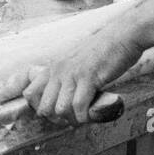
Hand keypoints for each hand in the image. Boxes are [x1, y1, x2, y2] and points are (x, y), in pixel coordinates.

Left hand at [22, 23, 143, 123]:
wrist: (123, 35)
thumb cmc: (105, 49)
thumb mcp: (77, 59)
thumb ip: (67, 74)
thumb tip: (64, 95)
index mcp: (54, 66)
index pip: (30, 93)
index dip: (40, 108)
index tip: (55, 113)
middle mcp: (59, 69)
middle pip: (44, 107)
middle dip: (57, 119)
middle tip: (71, 119)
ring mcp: (73, 73)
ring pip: (60, 109)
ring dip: (73, 119)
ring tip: (83, 117)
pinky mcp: (89, 77)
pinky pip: (79, 106)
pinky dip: (85, 116)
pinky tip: (91, 114)